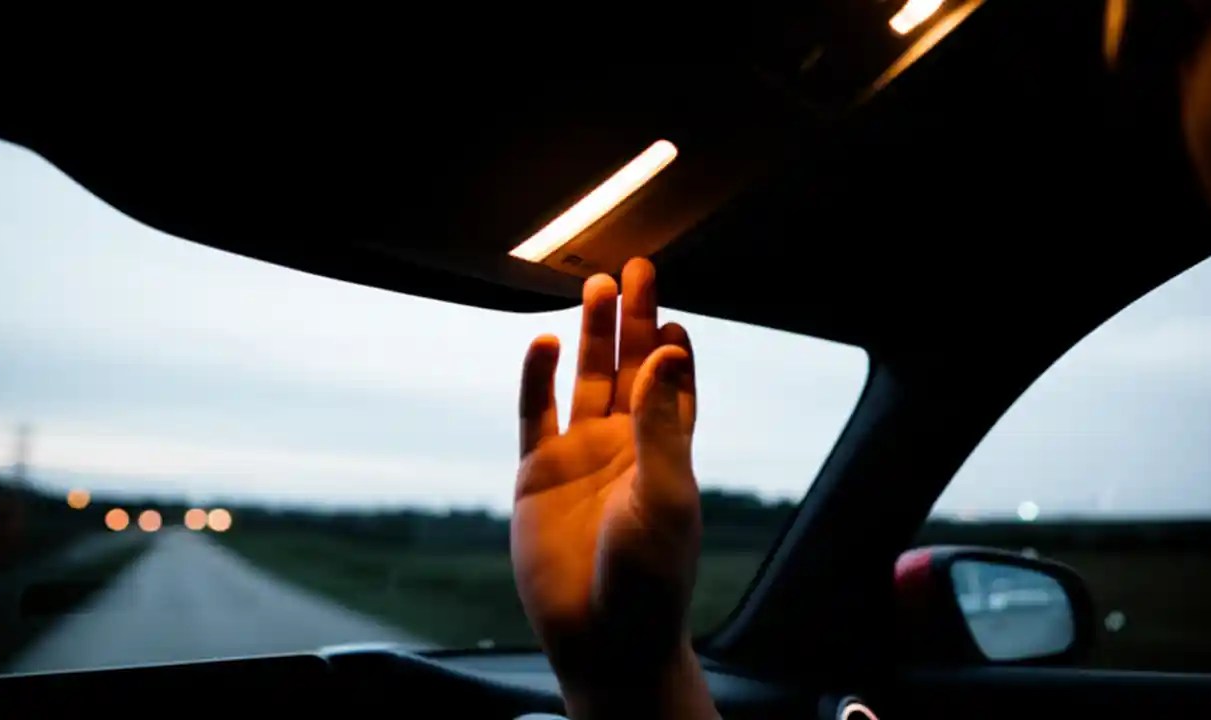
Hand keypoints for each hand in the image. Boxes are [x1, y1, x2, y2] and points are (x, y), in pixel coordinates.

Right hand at [512, 258, 716, 718]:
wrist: (602, 638)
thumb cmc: (650, 577)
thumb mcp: (665, 495)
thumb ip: (662, 422)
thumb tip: (667, 350)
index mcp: (667, 450)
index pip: (674, 383)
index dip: (673, 345)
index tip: (672, 309)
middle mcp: (624, 445)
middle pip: (629, 367)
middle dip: (633, 320)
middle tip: (636, 269)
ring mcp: (579, 456)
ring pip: (585, 380)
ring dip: (592, 336)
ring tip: (596, 287)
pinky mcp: (538, 474)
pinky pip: (536, 414)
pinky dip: (539, 378)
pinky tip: (545, 344)